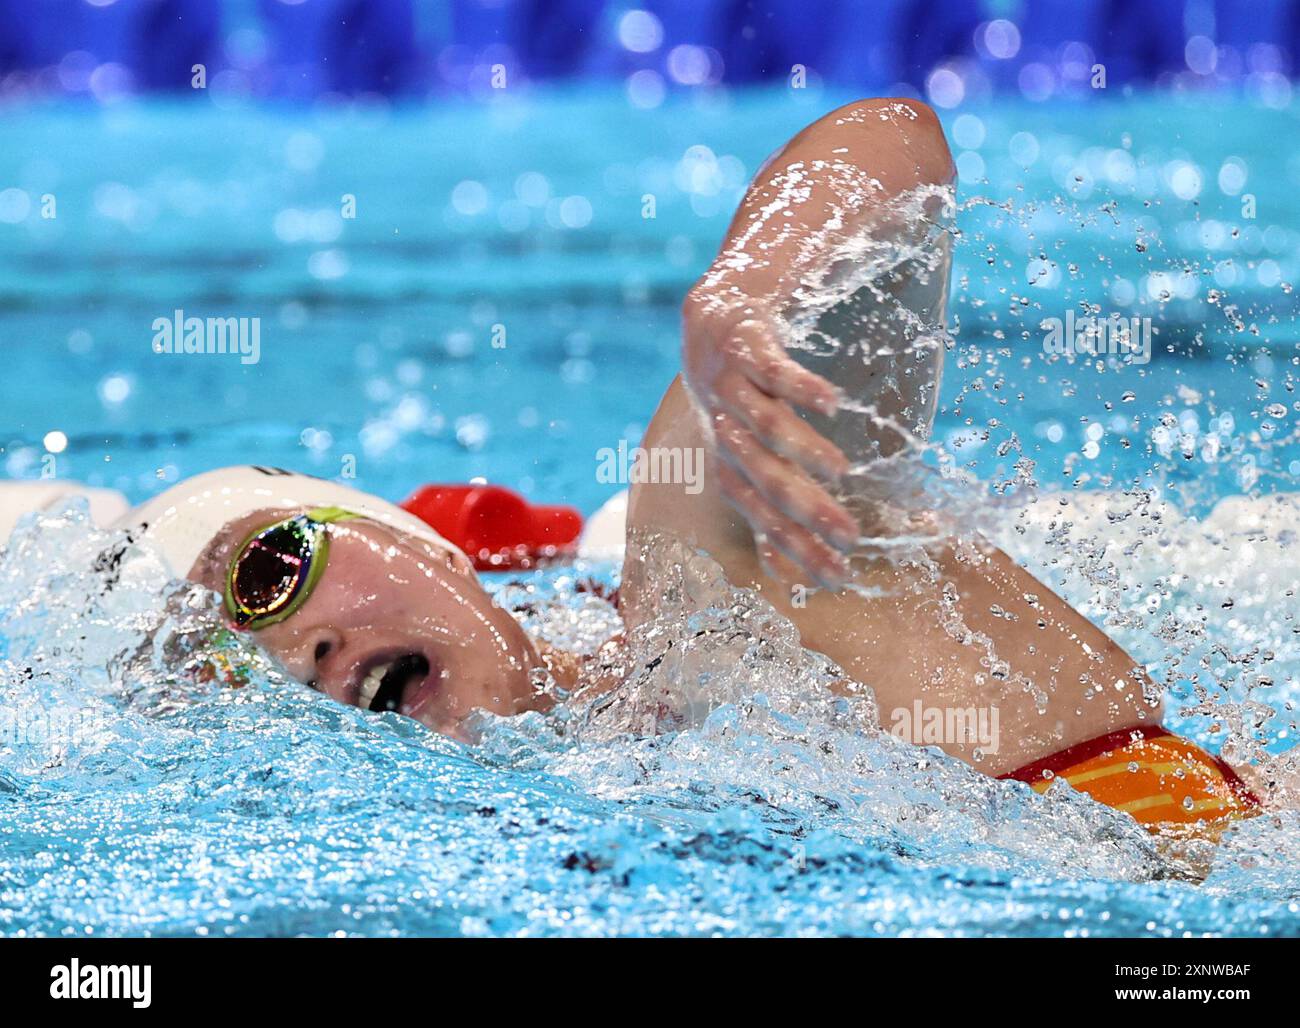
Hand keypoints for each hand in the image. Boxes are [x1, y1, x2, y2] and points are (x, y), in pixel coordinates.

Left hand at [681, 287, 857, 589]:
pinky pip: (770, 370)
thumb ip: (764, 505)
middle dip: (807, 511)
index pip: (762, 514)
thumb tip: (780, 573)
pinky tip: (831, 404)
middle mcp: (726, 430)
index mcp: (730, 462)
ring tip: (841, 471)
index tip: (838, 576)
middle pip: (767, 478)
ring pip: (765, 426)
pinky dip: (799, 387)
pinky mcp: (743, 345)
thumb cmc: (739, 395)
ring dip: (802, 450)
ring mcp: (731, 387)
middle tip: (851, 535)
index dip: (796, 547)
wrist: (712, 315)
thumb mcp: (746, 452)